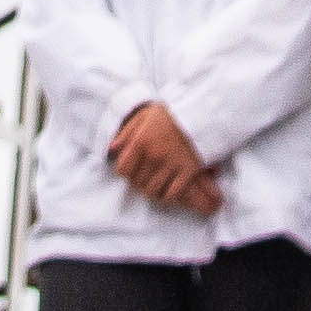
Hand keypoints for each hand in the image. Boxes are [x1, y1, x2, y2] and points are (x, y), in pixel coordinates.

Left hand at [104, 103, 221, 216]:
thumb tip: (112, 148)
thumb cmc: (169, 115)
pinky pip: (172, 194)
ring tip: (156, 183)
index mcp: (141, 142)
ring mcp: (171, 164)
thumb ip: (126, 133)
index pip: (123, 170)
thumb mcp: (143, 116)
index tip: (132, 169)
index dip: (125, 172)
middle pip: (138, 182)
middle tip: (146, 177)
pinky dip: (168, 196)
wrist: (199, 114)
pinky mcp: (188, 171)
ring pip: (153, 190)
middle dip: (139, 181)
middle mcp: (154, 155)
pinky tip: (169, 189)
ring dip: (153, 190)